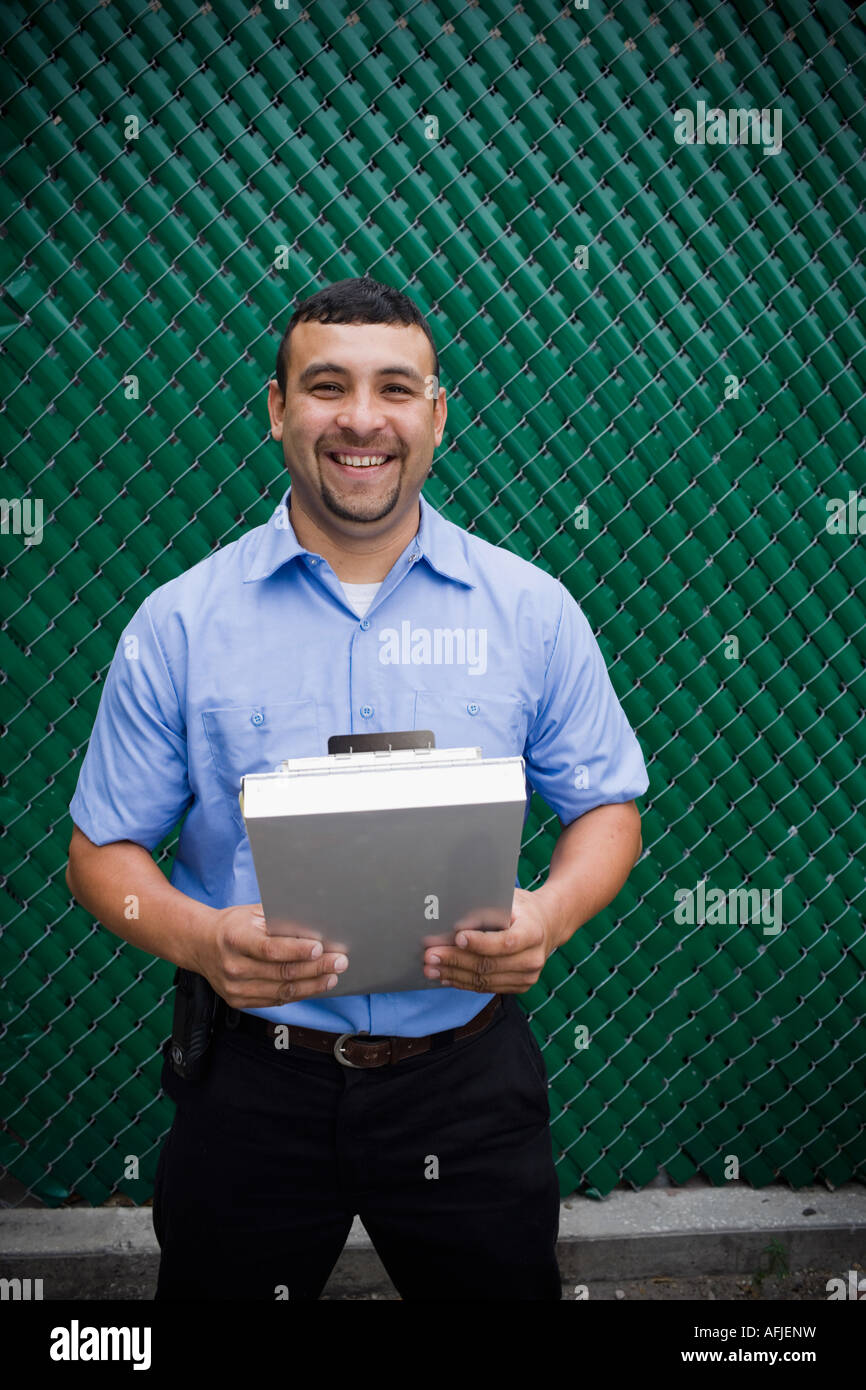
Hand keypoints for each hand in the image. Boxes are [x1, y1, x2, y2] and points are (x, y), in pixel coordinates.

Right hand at [192, 903, 347, 1008]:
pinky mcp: (239, 1001)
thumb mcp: (251, 913)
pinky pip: (275, 1001)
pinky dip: (298, 994)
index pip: (270, 949)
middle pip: (281, 972)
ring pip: (282, 991)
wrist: (200, 945)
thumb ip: (278, 919)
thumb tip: (313, 924)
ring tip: (332, 976)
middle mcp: (233, 966)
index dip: (297, 950)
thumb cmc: (232, 925)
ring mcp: (235, 988)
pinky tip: (314, 986)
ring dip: (312, 985)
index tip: (320, 948)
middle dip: (316, 968)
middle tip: (339, 962)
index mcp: (235, 939)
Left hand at [422, 887, 554, 993]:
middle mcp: (533, 959)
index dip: (480, 942)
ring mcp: (527, 977)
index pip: (505, 942)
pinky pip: (486, 988)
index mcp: (533, 933)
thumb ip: (488, 909)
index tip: (456, 937)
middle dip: (455, 960)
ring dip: (454, 975)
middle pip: (489, 964)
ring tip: (430, 968)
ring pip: (484, 980)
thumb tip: (455, 920)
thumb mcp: (510, 899)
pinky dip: (463, 983)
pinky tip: (445, 976)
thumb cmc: (522, 909)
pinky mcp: (519, 987)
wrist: (547, 925)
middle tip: (430, 955)